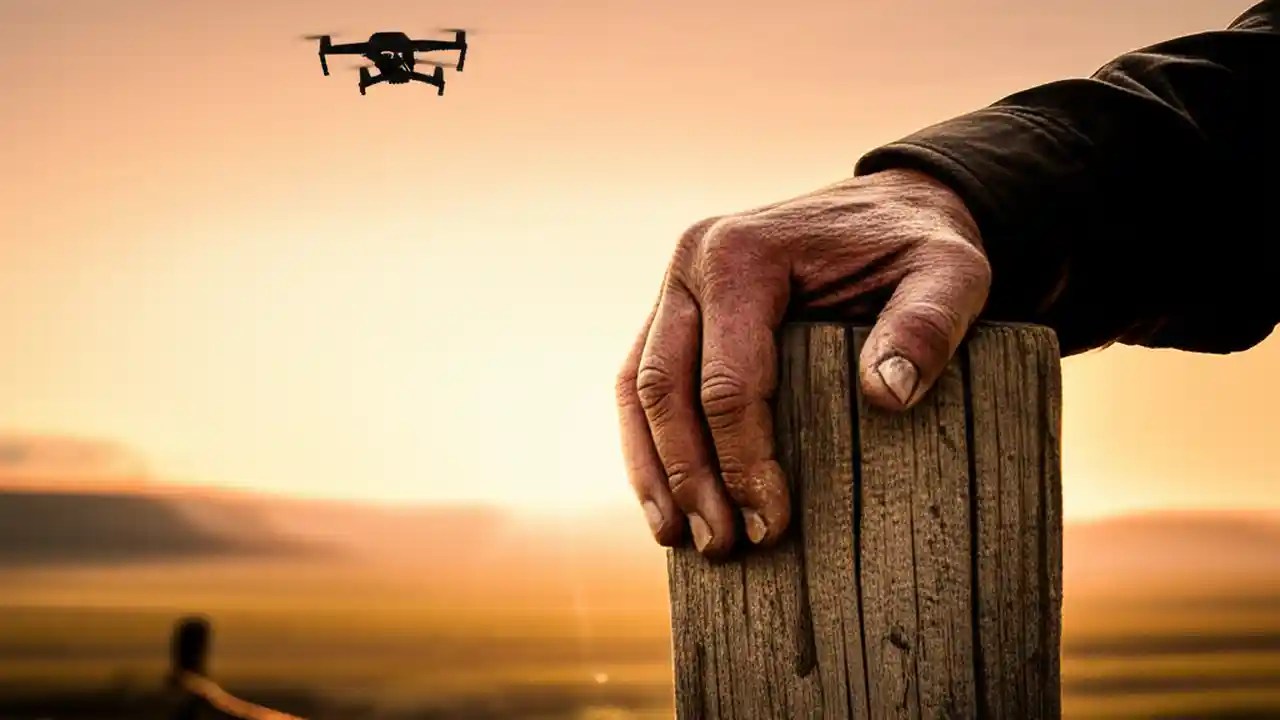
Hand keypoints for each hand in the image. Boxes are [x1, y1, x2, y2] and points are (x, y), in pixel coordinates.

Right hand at [616, 169, 990, 557]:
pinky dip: (645, 442)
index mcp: (743, 252)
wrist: (889, 206)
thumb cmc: (917, 245)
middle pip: (666, 389)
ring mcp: (674, 286)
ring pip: (637, 389)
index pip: (728, 379)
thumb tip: (887, 397)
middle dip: (690, 476)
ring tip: (679, 538)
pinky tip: (666, 498)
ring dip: (653, 469)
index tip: (773, 523)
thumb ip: (928, 325)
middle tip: (724, 545)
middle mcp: (692, 263)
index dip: (743, 460)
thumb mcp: (951, 273)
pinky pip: (639, 380)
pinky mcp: (674, 310)